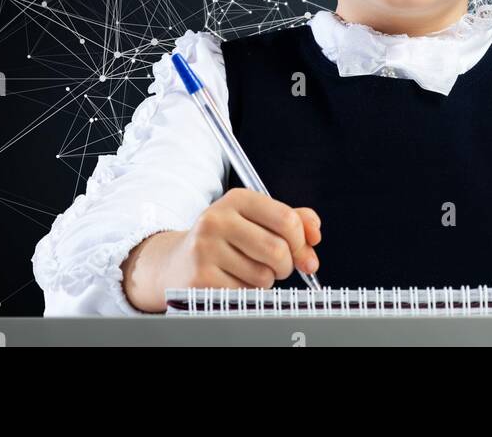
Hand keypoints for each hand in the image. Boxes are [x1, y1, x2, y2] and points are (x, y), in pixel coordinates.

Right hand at [122, 189, 321, 312]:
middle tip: (277, 266)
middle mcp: (217, 219)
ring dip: (266, 280)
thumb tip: (314, 234)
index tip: (301, 251)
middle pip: (278, 250)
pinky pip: (245, 292)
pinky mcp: (200, 277)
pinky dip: (248, 292)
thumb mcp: (256, 220)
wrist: (177, 262)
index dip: (301, 241)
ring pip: (264, 275)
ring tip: (248, 270)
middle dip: (286, 265)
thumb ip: (292, 221)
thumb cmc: (225, 240)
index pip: (287, 219)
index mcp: (237, 199)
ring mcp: (205, 249)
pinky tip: (233, 280)